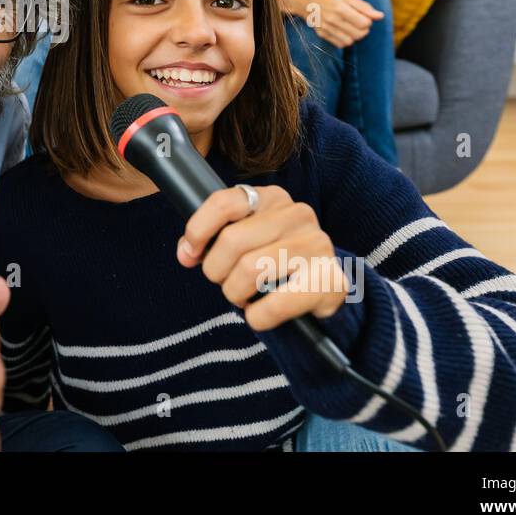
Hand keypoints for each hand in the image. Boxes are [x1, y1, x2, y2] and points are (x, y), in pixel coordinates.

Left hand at [177, 185, 349, 331]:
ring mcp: (317, 245)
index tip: (192, 253)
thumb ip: (210, 240)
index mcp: (272, 198)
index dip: (198, 230)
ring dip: (236, 294)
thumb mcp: (243, 240)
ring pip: (250, 270)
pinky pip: (275, 304)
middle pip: (231, 241)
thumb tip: (186, 252)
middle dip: (217, 271)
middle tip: (226, 282)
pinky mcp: (329, 279)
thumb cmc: (274, 261)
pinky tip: (260, 313)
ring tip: (245, 296)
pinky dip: (257, 316)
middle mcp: (297, 214)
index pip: (223, 203)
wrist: (323, 288)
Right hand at [281, 0, 384, 48]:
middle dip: (364, 30)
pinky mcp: (322, 35)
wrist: (307, 2)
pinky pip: (341, 44)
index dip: (369, 21)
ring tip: (352, 27)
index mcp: (340, 7)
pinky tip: (344, 32)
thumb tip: (380, 16)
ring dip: (355, 36)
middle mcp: (333, 19)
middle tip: (360, 23)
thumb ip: (365, 7)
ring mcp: (326, 28)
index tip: (365, 17)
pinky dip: (346, 40)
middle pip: (359, 34)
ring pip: (351, 41)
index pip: (364, 23)